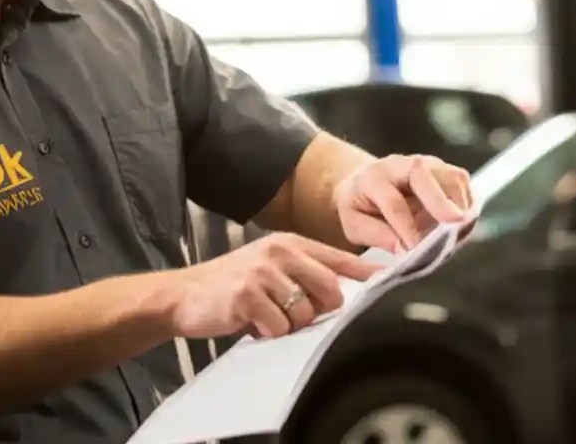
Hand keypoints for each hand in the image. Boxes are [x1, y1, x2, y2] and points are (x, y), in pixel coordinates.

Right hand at [167, 233, 379, 339]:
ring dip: (290, 324)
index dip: (366, 272)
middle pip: (330, 289)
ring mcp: (263, 273)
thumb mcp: (271, 266)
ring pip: (306, 312)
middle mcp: (280, 252)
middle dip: (320, 309)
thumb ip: (305, 272)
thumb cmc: (234, 284)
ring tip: (268, 315)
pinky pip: (280, 327)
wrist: (185, 294)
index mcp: (290, 243)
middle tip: (293, 311)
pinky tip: (253, 323)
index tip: (389, 279)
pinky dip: (270, 332)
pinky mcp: (248, 296)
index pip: (339, 258)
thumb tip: (345, 291)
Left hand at [333, 154, 473, 253]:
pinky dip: (467, 208)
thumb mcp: (352, 225)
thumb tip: (403, 249)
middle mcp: (402, 164)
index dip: (406, 226)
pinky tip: (460, 230)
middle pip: (424, 174)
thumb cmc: (360, 208)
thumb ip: (375, 235)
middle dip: (441, 201)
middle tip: (455, 225)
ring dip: (459, 207)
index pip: (393, 202)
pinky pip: (463, 186)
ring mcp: (427, 164)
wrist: (367, 185)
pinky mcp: (446, 171)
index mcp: (372, 178)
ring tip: (456, 237)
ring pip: (451, 177)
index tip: (415, 249)